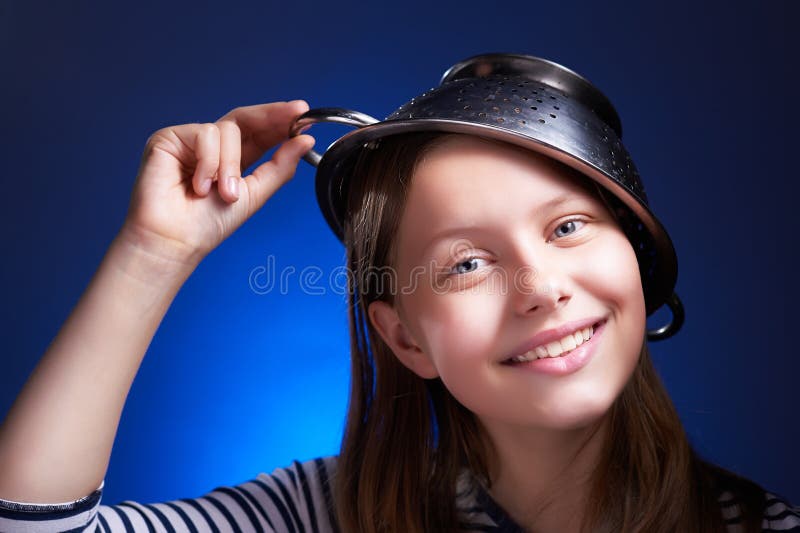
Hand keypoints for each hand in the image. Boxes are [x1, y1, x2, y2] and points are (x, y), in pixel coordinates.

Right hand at [120, 100, 314, 265]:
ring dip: (231, 165)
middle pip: (245, 119)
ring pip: (227, 130)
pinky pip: (204, 134)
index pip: (258, 134)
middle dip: (272, 115)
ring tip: (223, 193)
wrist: (175, 241)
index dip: (280, 123)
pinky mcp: (169, 138)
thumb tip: (305, 142)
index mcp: (232, 160)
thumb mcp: (255, 194)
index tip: (304, 114)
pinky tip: (198, 185)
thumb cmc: (206, 225)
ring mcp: (190, 141)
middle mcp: (211, 147)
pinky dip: (209, 162)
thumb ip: (279, 167)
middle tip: (295, 113)